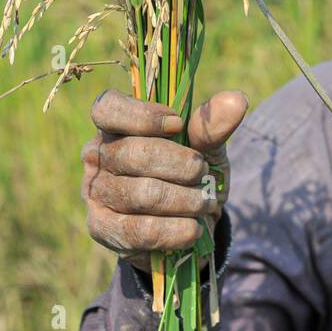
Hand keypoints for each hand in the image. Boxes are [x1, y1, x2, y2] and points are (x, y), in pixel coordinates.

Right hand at [81, 88, 247, 271]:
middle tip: (203, 174)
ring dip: (185, 200)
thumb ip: (212, 126)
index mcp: (115, 125)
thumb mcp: (205, 149)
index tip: (178, 125)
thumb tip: (236, 100)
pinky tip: (193, 229)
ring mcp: (94, 192)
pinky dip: (174, 230)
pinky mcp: (101, 228)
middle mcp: (96, 154)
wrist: (185, 226)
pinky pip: (138, 230)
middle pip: (132, 154)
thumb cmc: (189, 177)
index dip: (142, 116)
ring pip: (141, 194)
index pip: (108, 108)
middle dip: (180, 166)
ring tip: (205, 202)